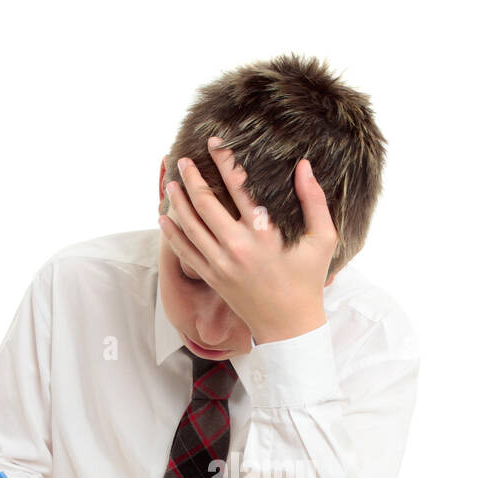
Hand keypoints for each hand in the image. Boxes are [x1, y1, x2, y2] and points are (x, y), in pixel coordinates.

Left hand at [158, 137, 336, 344]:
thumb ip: (314, 200)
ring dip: (177, 202)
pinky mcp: (212, 278)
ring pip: (190, 226)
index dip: (224, 160)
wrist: (289, 325)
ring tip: (171, 183)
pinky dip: (172, 233)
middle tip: (182, 160)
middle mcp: (238, 246)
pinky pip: (185, 252)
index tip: (214, 142)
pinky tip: (164, 217)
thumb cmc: (308, 280)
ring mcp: (221, 264)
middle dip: (191, 177)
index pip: (238, 186)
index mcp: (264, 233)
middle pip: (205, 203)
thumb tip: (303, 165)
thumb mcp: (323, 239)